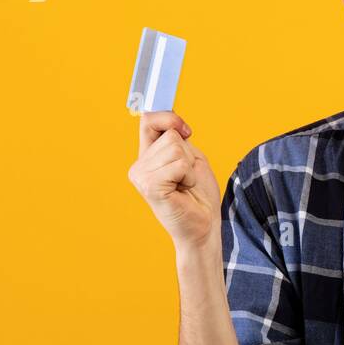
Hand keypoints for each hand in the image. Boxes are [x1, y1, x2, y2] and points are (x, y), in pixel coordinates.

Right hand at [127, 110, 221, 249]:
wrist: (204, 226)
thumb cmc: (198, 195)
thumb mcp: (190, 158)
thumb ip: (178, 138)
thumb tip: (173, 122)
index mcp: (146, 156)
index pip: (148, 120)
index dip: (168, 118)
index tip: (186, 130)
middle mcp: (139, 165)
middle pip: (170, 134)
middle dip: (187, 154)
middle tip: (186, 177)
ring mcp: (141, 176)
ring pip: (175, 148)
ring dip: (189, 167)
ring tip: (184, 185)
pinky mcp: (150, 187)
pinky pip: (179, 165)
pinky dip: (189, 176)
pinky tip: (183, 191)